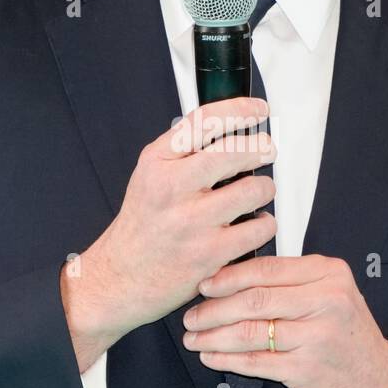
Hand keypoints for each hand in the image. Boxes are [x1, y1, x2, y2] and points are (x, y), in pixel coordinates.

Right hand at [61, 96, 277, 368]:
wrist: (119, 278)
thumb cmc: (143, 225)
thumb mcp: (150, 175)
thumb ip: (183, 151)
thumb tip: (231, 126)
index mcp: (157, 162)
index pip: (204, 121)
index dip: (240, 109)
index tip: (258, 110)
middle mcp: (172, 188)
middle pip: (235, 151)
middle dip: (262, 147)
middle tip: (267, 150)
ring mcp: (192, 222)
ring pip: (255, 189)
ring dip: (265, 188)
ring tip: (257, 193)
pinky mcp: (210, 254)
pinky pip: (260, 227)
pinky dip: (264, 224)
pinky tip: (252, 224)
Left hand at [181, 253, 387, 387]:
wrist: (382, 383)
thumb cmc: (349, 337)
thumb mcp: (332, 295)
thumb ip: (292, 283)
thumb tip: (231, 277)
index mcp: (329, 274)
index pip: (266, 269)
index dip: (228, 277)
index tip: (203, 284)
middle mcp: (326, 301)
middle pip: (253, 299)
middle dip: (213, 308)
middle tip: (191, 315)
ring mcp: (318, 337)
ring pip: (250, 331)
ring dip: (214, 335)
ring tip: (194, 337)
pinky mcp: (308, 371)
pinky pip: (256, 362)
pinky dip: (227, 359)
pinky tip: (211, 356)